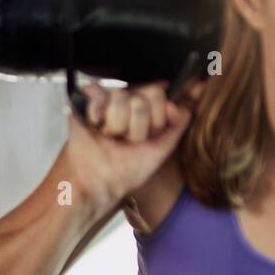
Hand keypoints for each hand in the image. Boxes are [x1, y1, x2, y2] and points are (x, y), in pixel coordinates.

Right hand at [63, 78, 203, 210]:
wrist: (100, 184)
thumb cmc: (127, 170)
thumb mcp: (162, 148)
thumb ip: (178, 124)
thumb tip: (189, 99)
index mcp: (146, 110)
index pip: (158, 94)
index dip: (156, 118)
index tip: (149, 137)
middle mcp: (127, 102)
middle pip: (142, 96)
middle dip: (137, 124)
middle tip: (127, 140)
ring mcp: (107, 101)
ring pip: (121, 97)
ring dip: (117, 125)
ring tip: (110, 137)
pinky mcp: (85, 102)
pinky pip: (96, 90)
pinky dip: (97, 108)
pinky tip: (96, 124)